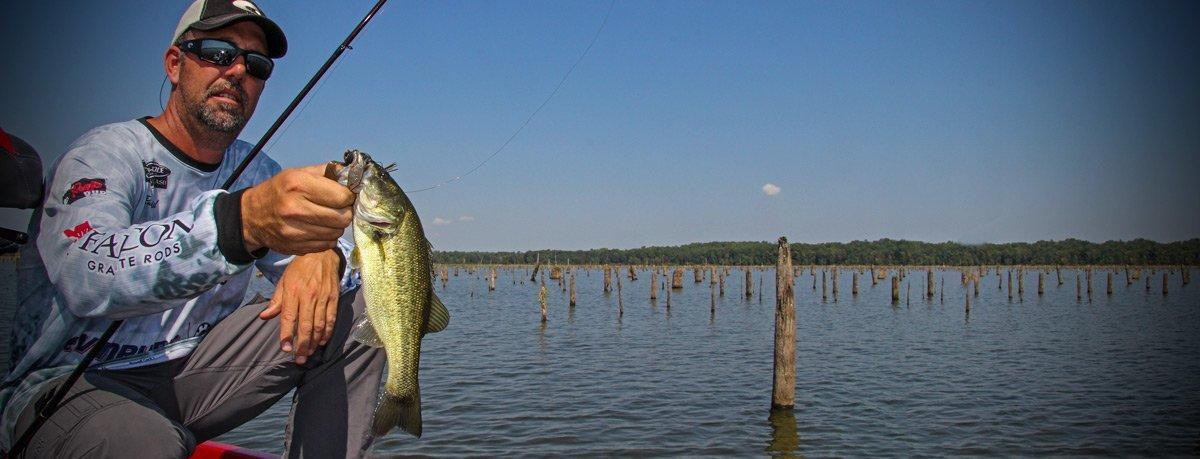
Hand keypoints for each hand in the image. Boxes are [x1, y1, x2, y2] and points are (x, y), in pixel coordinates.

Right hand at [241, 164, 353, 254]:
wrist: (252, 216)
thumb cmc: (280, 191)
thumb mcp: (298, 173)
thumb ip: (327, 172)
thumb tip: (353, 175)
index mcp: (298, 184)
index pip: (342, 196)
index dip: (348, 196)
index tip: (344, 195)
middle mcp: (295, 208)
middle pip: (342, 217)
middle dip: (345, 212)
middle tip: (339, 208)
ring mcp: (295, 231)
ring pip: (337, 233)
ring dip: (337, 226)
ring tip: (327, 217)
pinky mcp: (296, 247)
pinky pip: (328, 245)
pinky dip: (328, 237)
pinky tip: (319, 228)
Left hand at [259, 249, 341, 363]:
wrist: (322, 253)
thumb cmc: (300, 268)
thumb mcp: (284, 280)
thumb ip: (276, 300)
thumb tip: (264, 316)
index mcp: (293, 291)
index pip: (289, 317)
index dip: (287, 334)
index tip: (285, 349)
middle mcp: (309, 296)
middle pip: (306, 325)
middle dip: (302, 345)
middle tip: (299, 359)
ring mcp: (323, 297)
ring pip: (319, 325)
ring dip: (315, 342)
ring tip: (309, 354)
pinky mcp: (334, 298)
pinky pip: (331, 319)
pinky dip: (328, 332)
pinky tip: (323, 341)